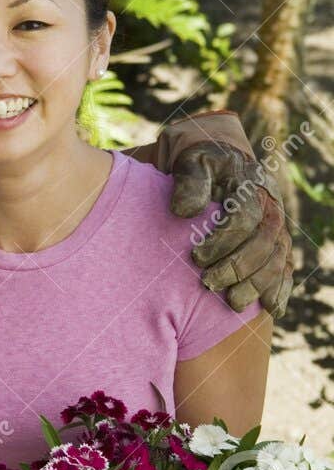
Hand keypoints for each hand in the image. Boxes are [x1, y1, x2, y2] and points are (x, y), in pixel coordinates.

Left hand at [156, 112, 291, 317]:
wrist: (219, 160)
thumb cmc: (200, 164)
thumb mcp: (191, 162)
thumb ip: (189, 181)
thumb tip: (184, 211)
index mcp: (250, 185)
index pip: (244, 217)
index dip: (222, 240)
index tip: (195, 256)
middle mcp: (270, 206)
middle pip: (265, 242)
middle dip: (237, 267)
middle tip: (207, 283)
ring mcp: (276, 226)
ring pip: (277, 258)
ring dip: (257, 284)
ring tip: (232, 303)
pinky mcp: (277, 242)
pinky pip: (286, 267)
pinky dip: (282, 289)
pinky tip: (273, 309)